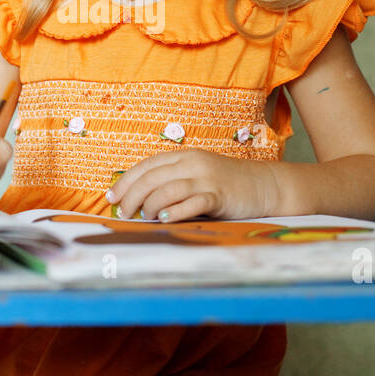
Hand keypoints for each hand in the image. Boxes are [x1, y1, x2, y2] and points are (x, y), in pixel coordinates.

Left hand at [103, 149, 281, 221]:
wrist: (263, 184)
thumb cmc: (225, 184)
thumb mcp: (196, 174)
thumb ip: (172, 181)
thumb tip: (138, 199)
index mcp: (184, 156)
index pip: (147, 166)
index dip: (126, 181)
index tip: (111, 197)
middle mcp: (193, 163)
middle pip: (152, 177)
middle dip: (132, 196)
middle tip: (124, 212)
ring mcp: (206, 178)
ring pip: (168, 189)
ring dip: (150, 205)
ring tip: (144, 217)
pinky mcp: (219, 195)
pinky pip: (192, 202)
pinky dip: (175, 211)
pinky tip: (165, 219)